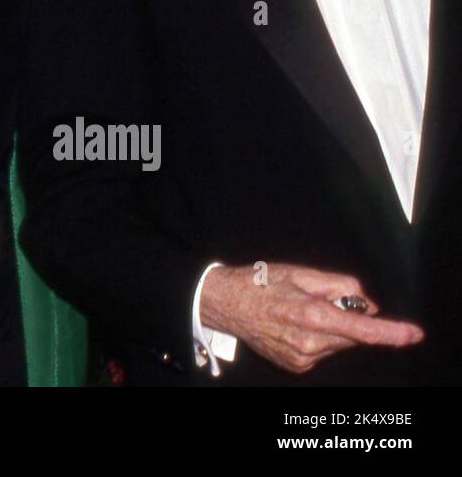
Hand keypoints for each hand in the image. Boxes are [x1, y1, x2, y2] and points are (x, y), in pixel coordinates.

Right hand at [200, 262, 423, 374]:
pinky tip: (293, 325)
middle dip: (346, 318)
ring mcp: (302, 357)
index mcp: (312, 316)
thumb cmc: (259, 283)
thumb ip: (339, 285)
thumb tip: (365, 303)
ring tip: (299, 311)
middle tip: (317, 299)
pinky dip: (317, 338)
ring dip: (330, 329)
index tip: (413, 333)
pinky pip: (322, 352)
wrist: (224, 303)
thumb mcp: (300, 272)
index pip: (363, 330)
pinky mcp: (296, 365)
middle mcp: (310, 343)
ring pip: (337, 344)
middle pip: (351, 335)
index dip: (391, 332)